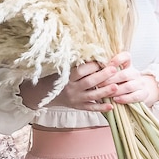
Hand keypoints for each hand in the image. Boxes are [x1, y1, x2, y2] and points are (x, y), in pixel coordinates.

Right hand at [20, 53, 158, 113]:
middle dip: (102, 76)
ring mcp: (75, 99)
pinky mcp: (77, 107)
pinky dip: (101, 107)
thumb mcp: (60, 68)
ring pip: (92, 95)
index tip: (102, 60)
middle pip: (88, 82)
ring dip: (105, 91)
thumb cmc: (53, 77)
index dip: (91, 66)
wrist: (42, 94)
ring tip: (116, 87)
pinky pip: (90, 108)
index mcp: (66, 77)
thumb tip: (90, 50)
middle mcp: (71, 88)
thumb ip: (73, 63)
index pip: (80, 71)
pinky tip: (111, 106)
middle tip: (113, 69)